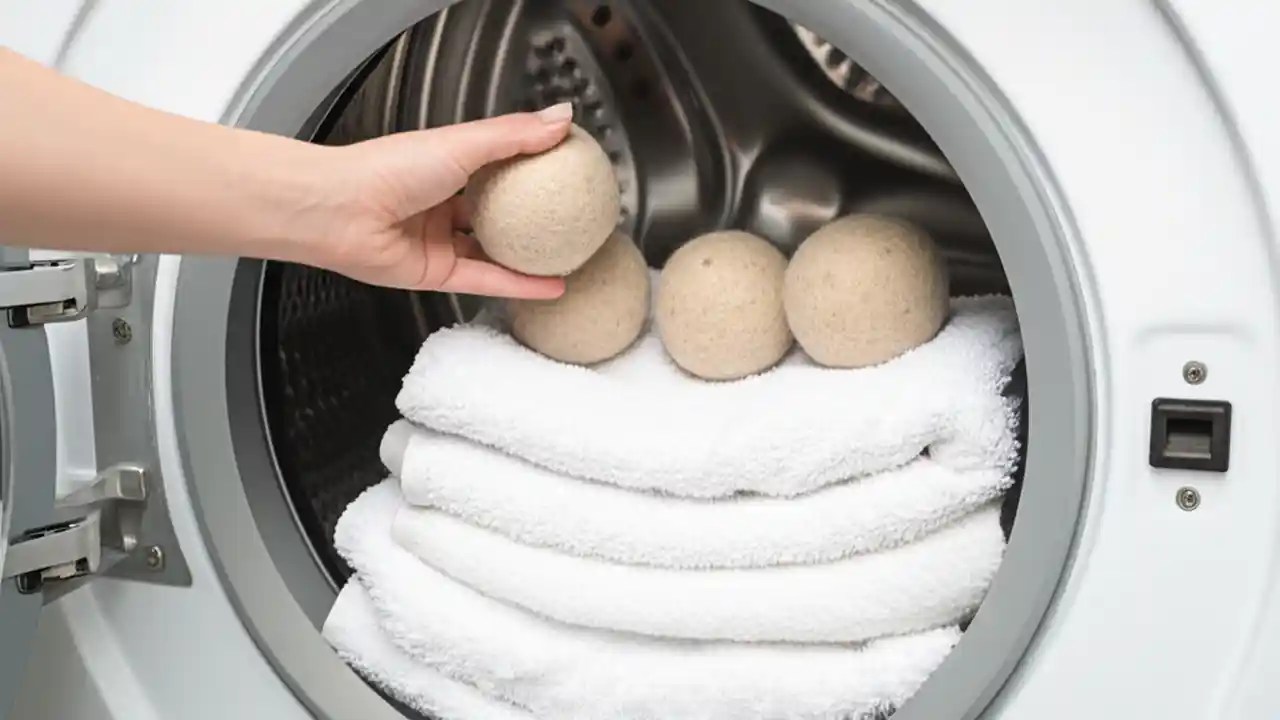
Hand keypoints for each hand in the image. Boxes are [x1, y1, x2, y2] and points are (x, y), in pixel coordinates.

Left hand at [306, 104, 575, 298]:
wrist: (339, 212)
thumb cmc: (385, 169)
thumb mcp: (463, 142)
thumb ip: (515, 134)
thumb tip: (562, 117)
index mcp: (444, 163)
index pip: (497, 162)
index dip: (530, 165)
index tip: (565, 167)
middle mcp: (441, 202)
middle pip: (496, 210)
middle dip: (531, 216)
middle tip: (571, 217)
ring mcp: (440, 241)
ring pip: (494, 251)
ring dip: (530, 256)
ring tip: (568, 256)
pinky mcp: (437, 274)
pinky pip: (486, 281)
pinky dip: (520, 284)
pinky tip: (550, 285)